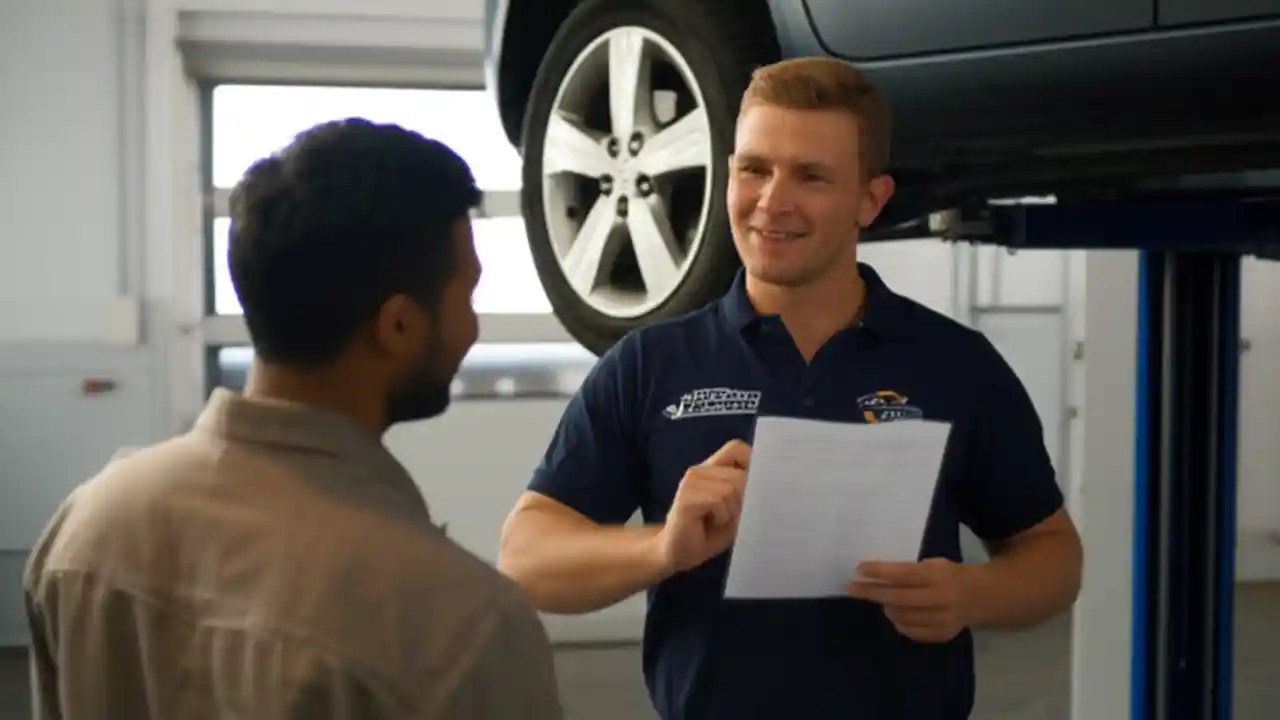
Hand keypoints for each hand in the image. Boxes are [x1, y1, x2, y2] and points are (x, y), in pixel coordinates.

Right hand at [657, 440, 750, 574]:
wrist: (679, 553)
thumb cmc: (710, 533)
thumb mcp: (737, 510)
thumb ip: (748, 492)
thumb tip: (765, 485)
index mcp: (712, 468)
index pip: (736, 448)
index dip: (752, 463)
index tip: (756, 488)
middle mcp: (700, 470)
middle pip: (740, 474)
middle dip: (745, 500)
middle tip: (733, 517)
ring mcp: (691, 481)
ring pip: (731, 488)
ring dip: (732, 512)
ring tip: (719, 521)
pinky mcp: (686, 497)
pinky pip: (718, 501)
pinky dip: (721, 517)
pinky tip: (711, 524)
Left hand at [847, 558, 973, 643]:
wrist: (981, 597)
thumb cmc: (949, 575)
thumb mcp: (933, 564)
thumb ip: (909, 571)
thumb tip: (875, 576)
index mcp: (938, 575)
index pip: (902, 574)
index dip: (879, 572)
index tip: (859, 569)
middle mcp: (940, 598)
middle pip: (897, 598)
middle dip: (872, 592)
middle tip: (853, 589)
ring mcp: (942, 619)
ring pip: (901, 617)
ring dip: (886, 607)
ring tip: (882, 601)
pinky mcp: (942, 634)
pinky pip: (911, 631)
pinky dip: (899, 623)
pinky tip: (897, 615)